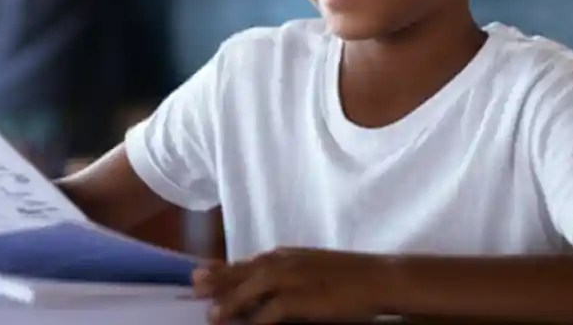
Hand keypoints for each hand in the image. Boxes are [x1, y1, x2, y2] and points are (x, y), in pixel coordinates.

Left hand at [192, 248, 386, 323]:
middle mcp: (283, 262)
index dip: (222, 269)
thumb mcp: (311, 267)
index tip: (200, 273)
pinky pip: (271, 311)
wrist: (378, 277)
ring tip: (212, 315)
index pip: (246, 262)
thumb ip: (286, 273)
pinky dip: (256, 320)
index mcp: (284, 255)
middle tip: (194, 287)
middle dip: (217, 281)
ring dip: (230, 302)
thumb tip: (263, 287)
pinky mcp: (301, 297)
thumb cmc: (349, 275)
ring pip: (250, 289)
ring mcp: (291, 278)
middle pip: (241, 272)